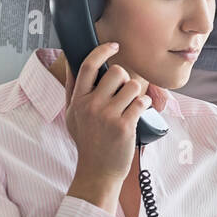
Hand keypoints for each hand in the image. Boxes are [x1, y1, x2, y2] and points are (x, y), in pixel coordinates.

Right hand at [61, 42, 150, 192]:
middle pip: (117, 72)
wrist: (97, 171)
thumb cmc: (87, 141)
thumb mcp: (72, 115)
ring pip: (133, 85)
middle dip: (125, 79)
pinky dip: (145, 104)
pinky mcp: (124, 126)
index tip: (114, 45)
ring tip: (131, 105)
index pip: (88, 66)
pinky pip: (142, 101)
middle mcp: (91, 106)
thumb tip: (71, 61)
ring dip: (136, 93)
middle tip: (123, 93)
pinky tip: (138, 112)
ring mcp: (108, 116)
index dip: (102, 51)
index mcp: (78, 101)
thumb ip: (73, 89)